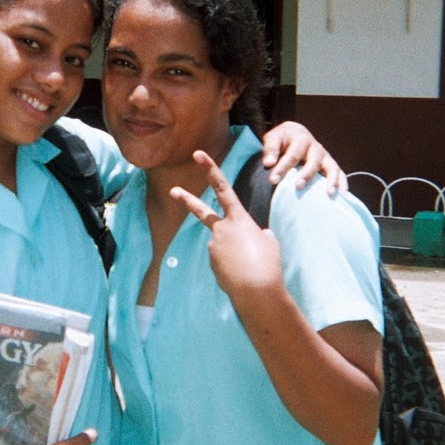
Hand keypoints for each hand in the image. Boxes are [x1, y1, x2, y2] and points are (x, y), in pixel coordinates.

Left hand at [171, 150, 284, 300]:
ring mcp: (213, 246)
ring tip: (249, 267)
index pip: (223, 188)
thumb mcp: (270, 243)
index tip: (198, 155)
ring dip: (235, 255)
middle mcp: (222, 229)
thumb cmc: (268, 264)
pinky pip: (223, 262)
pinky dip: (233, 267)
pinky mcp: (211, 263)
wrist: (256, 290)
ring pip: (223, 246)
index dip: (210, 170)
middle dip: (187, 199)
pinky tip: (242, 274)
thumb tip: (259, 235)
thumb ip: (261, 236)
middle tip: (173, 190)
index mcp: (239, 219)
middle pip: (202, 211)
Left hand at [262, 121, 346, 194]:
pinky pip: (339, 172)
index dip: (282, 168)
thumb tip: (268, 163)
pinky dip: (342, 182)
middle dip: (306, 174)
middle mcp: (315, 147)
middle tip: (298, 186)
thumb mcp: (273, 139)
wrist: (294, 133)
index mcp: (300, 139)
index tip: (272, 180)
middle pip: (313, 161)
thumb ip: (270, 150)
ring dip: (331, 180)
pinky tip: (342, 194)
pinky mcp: (330, 164)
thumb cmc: (281, 140)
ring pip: (331, 166)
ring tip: (329, 193)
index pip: (291, 155)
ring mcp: (324, 156)